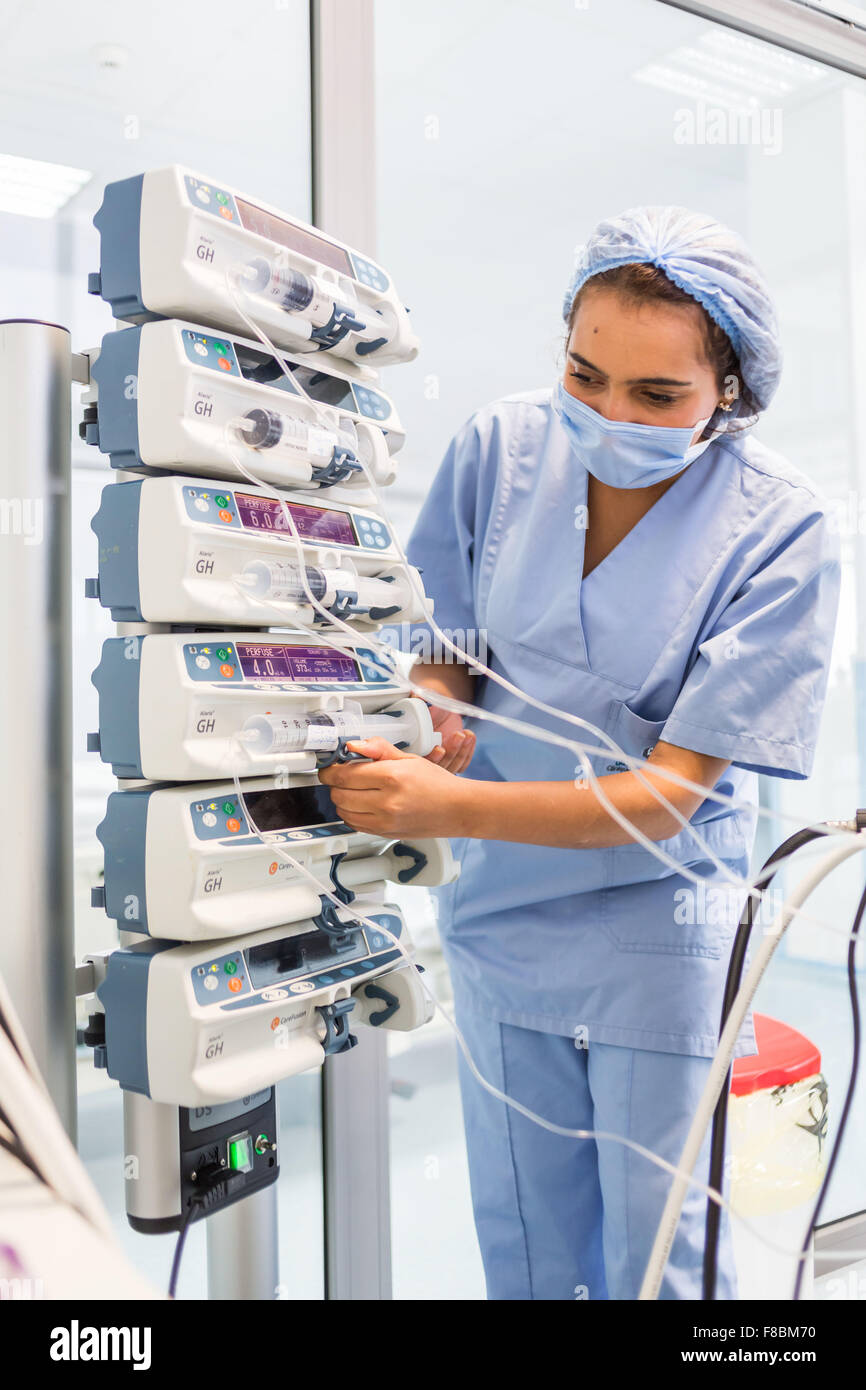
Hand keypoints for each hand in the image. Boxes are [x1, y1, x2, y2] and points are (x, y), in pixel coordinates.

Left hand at [318, 737, 471, 838]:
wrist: (457, 809)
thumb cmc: (438, 783)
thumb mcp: (409, 758)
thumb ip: (379, 749)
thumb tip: (354, 744)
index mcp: (392, 777)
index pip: (344, 775)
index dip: (330, 771)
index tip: (329, 768)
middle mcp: (386, 802)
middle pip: (339, 794)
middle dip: (335, 784)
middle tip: (343, 776)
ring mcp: (385, 821)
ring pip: (343, 812)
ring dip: (342, 800)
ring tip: (354, 790)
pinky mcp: (385, 833)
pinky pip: (355, 825)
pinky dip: (351, 814)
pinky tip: (362, 804)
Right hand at [425, 704, 475, 773]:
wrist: (442, 711)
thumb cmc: (430, 706)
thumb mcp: (425, 700)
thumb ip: (419, 701)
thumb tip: (418, 698)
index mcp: (412, 747)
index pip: (419, 761)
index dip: (430, 757)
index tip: (439, 748)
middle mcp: (425, 759)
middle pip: (437, 767)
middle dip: (450, 753)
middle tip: (458, 735)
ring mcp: (439, 763)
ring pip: (451, 767)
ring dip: (461, 752)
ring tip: (466, 734)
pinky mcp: (453, 763)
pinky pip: (462, 764)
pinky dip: (467, 752)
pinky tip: (470, 737)